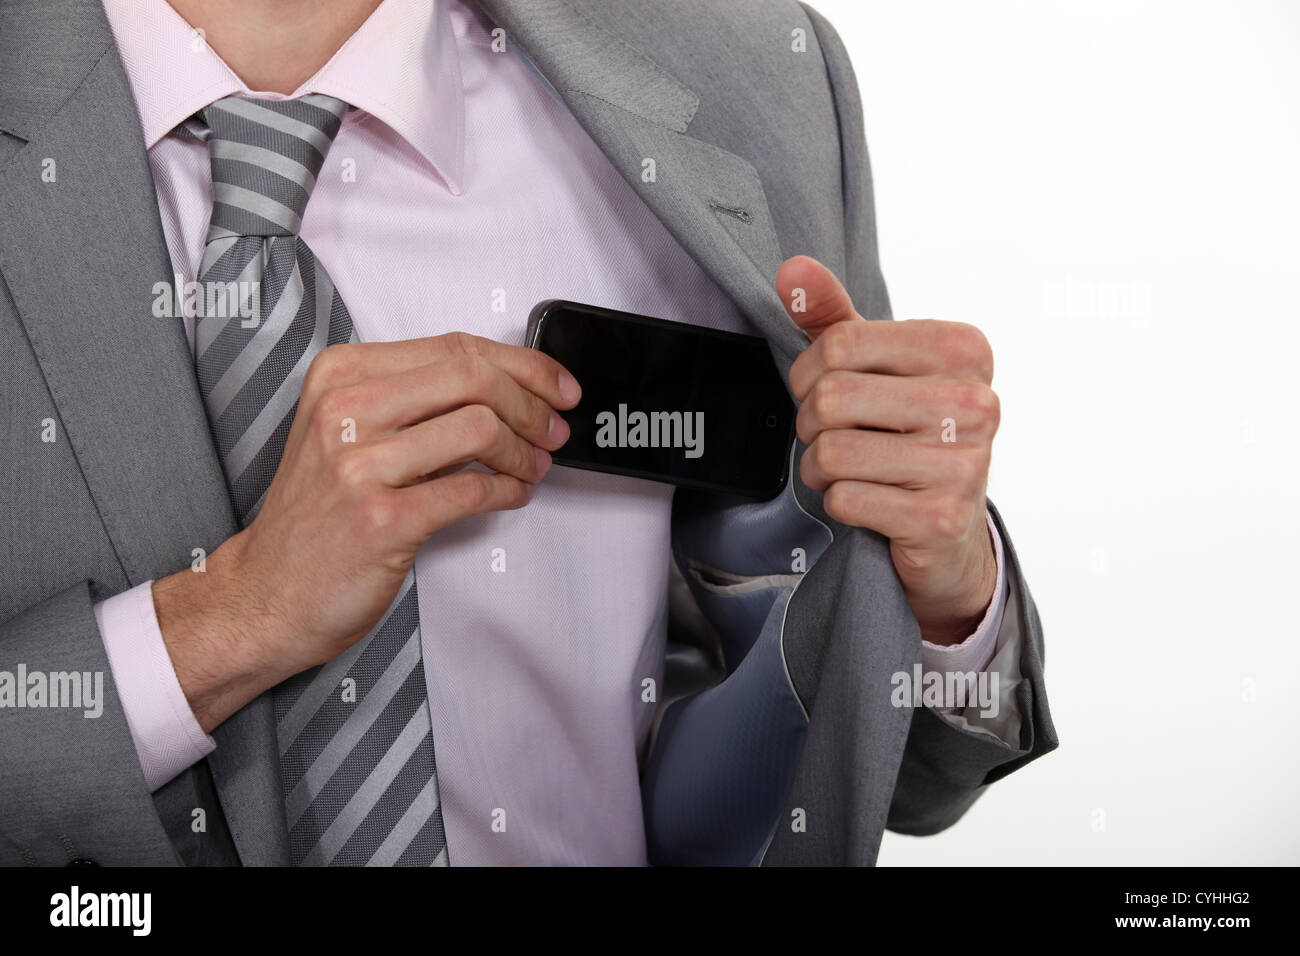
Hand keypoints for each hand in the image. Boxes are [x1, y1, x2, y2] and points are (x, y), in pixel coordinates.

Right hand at [153, 332, 580, 730]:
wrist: (267, 592)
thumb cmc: (319, 514)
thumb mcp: (349, 432)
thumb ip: (416, 400)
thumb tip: (510, 385)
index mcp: (341, 374)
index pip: (455, 348)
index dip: (523, 365)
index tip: (557, 386)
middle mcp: (345, 410)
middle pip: (474, 379)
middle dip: (533, 404)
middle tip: (554, 430)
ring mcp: (359, 465)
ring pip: (480, 428)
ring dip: (526, 451)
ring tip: (533, 467)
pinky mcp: (380, 519)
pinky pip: (473, 489)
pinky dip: (509, 490)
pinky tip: (513, 494)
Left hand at [778, 256, 998, 645]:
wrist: (950, 529)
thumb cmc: (907, 434)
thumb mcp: (875, 365)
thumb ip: (832, 316)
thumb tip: (792, 269)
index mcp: (962, 348)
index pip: (839, 342)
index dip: (808, 372)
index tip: (824, 390)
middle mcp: (974, 401)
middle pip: (831, 397)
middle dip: (810, 424)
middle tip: (834, 437)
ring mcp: (964, 462)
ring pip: (832, 452)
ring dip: (819, 468)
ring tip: (848, 471)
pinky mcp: (940, 517)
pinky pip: (845, 498)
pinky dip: (838, 503)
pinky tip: (868, 502)